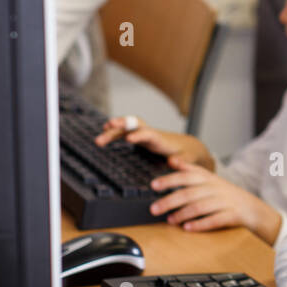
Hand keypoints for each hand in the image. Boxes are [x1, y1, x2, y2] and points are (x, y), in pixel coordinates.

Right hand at [95, 115, 211, 167]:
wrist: (188, 147)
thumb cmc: (188, 154)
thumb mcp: (188, 159)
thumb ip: (182, 161)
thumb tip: (173, 162)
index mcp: (161, 139)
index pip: (149, 134)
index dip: (139, 135)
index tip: (129, 139)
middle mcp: (151, 133)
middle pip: (135, 125)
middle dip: (122, 124)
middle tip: (109, 126)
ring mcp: (145, 134)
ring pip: (127, 128)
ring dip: (113, 131)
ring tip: (98, 140)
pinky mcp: (140, 138)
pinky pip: (125, 133)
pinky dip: (114, 134)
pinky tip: (103, 138)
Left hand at [148, 157, 278, 238]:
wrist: (253, 209)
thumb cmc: (227, 195)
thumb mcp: (211, 179)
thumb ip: (192, 170)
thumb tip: (173, 161)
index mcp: (209, 179)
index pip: (187, 176)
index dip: (170, 180)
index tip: (153, 185)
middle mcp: (216, 188)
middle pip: (190, 193)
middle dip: (170, 200)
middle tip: (154, 208)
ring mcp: (225, 202)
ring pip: (200, 206)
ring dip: (182, 214)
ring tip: (170, 220)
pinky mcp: (232, 215)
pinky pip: (214, 220)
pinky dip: (200, 224)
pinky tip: (188, 228)